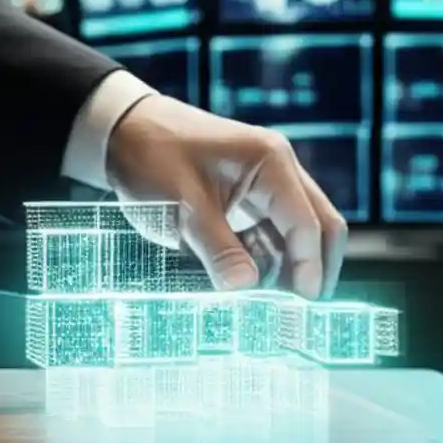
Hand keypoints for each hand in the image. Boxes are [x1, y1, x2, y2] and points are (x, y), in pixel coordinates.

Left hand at [106, 95, 347, 298]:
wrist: (123, 133)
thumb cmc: (152, 158)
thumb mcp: (182, 208)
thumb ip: (217, 248)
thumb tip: (245, 287)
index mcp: (270, 162)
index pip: (307, 222)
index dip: (309, 266)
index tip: (303, 304)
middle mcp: (277, 170)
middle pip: (319, 224)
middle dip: (315, 266)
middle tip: (302, 309)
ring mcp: (264, 185)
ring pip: (296, 233)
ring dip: (289, 266)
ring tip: (269, 303)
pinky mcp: (246, 200)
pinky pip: (270, 234)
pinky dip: (266, 259)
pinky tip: (250, 283)